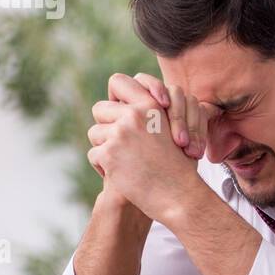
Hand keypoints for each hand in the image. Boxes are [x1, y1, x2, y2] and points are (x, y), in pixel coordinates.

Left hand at [86, 73, 209, 220]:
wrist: (179, 193)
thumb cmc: (179, 166)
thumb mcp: (173, 128)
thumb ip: (150, 114)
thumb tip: (124, 105)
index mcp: (150, 105)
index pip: (118, 81)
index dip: (115, 95)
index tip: (121, 109)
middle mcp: (134, 114)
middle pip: (100, 109)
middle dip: (106, 124)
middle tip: (119, 141)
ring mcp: (120, 133)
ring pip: (95, 134)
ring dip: (104, 148)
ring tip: (124, 161)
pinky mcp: (109, 153)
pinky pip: (94, 155)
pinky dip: (103, 167)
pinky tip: (121, 174)